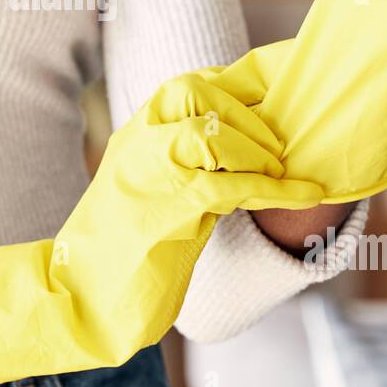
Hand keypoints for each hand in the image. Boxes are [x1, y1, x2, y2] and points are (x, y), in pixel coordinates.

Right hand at [0, 71, 320, 386]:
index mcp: (132, 137)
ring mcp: (150, 175)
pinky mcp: (170, 212)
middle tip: (275, 146)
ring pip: (214, 131)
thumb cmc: (115, 254)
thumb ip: (177, 167)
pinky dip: (278, 188)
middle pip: (198, 92)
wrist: (79, 300)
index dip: (235, 89)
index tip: (269, 103)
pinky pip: (234, 185)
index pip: (186, 87)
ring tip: (281, 172)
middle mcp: (137, 145)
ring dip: (260, 149)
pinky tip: (307, 195)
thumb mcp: (143, 194)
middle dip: (248, 113)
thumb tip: (229, 154)